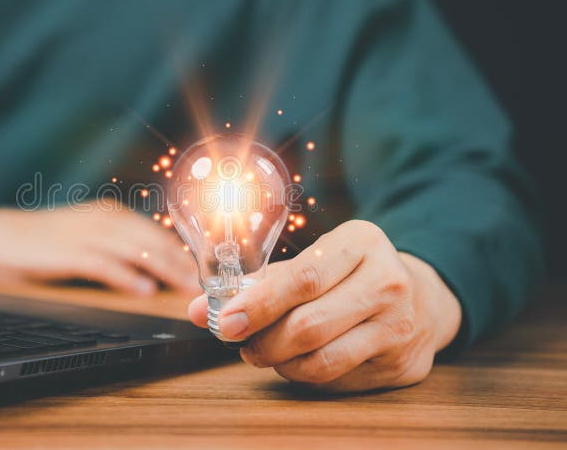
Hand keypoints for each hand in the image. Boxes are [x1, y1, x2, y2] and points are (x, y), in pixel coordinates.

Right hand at [0, 203, 198, 295]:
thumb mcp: (86, 236)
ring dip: (165, 270)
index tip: (203, 270)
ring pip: (136, 251)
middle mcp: (103, 220)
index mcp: (110, 214)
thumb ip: (116, 246)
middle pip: (153, 240)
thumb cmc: (46, 240)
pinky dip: (127, 276)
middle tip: (203, 283)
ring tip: (185, 288)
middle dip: (182, 263)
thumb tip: (153, 269)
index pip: (156, 232)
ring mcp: (86, 234)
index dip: (182, 251)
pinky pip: (105, 264)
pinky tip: (144, 289)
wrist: (0, 236)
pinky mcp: (69, 253)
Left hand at [188, 220, 461, 391]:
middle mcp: (388, 280)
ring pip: (323, 360)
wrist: (420, 298)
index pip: (303, 278)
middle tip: (242, 344)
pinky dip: (308, 375)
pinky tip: (301, 362)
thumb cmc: (350, 275)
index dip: (258, 304)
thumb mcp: (313, 262)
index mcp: (360, 242)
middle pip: (309, 324)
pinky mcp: (403, 363)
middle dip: (263, 341)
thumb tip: (199, 310)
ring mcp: (401, 324)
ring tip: (267, 353)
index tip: (225, 322)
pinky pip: (339, 379)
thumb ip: (258, 283)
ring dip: (282, 363)